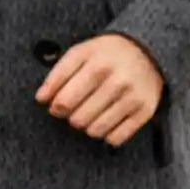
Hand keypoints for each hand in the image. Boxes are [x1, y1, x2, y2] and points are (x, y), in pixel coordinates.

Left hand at [34, 34, 164, 146]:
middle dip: (71, 117)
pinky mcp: (144, 111)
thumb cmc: (107, 53)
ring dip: (88, 126)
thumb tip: (41, 98)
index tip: (57, 105)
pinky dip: (107, 134)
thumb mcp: (81, 52)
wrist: (148, 50)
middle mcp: (117, 81)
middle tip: (76, 108)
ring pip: (95, 131)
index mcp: (97, 64)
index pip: (64, 100)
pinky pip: (115, 138)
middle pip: (78, 119)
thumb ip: (58, 73)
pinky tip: (107, 120)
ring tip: (91, 113)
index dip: (55, 107)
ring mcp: (132, 97)